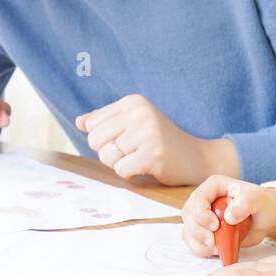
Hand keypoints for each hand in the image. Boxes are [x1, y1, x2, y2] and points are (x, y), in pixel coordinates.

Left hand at [75, 94, 235, 184]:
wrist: (196, 157)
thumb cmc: (160, 141)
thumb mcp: (133, 124)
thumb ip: (106, 121)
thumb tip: (79, 122)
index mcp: (133, 102)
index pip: (92, 123)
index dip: (104, 138)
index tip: (126, 139)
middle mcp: (140, 112)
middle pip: (95, 140)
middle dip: (108, 152)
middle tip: (132, 152)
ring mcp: (148, 132)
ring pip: (107, 156)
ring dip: (120, 164)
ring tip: (140, 158)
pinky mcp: (153, 154)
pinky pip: (121, 170)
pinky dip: (130, 174)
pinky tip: (146, 167)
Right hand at [181, 175, 275, 256]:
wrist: (266, 219)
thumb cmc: (263, 204)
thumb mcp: (259, 199)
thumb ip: (246, 203)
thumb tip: (229, 216)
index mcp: (214, 186)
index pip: (198, 198)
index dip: (202, 214)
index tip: (215, 226)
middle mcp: (204, 200)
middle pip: (189, 216)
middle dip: (198, 232)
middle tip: (213, 242)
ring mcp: (202, 217)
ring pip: (188, 231)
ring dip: (198, 243)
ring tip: (217, 248)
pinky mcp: (204, 232)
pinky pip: (194, 243)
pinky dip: (202, 250)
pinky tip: (217, 251)